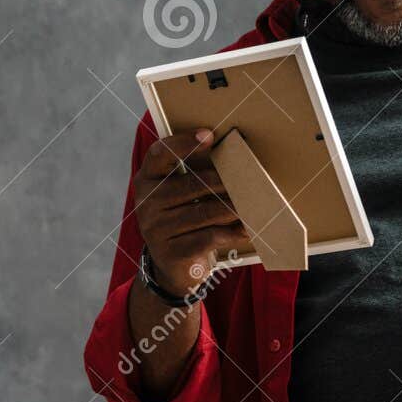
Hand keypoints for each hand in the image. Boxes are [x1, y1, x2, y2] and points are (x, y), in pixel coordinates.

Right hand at [132, 129, 253, 296]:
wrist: (171, 267)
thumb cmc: (182, 219)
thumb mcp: (178, 196)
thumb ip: (193, 175)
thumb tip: (233, 157)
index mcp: (147, 180)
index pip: (160, 154)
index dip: (184, 142)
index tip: (210, 135)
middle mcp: (146, 202)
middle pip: (192, 185)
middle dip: (224, 182)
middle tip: (251, 178)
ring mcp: (156, 229)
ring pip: (205, 212)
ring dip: (233, 207)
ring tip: (255, 203)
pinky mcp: (171, 252)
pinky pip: (210, 237)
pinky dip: (232, 232)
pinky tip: (247, 228)